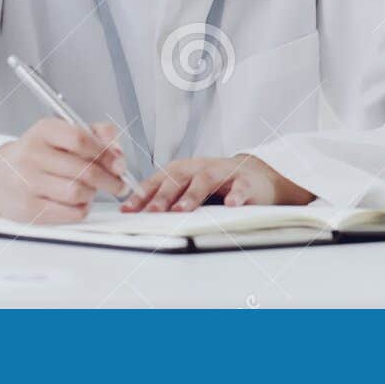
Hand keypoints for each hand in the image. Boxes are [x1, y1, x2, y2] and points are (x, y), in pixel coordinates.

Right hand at [0, 118, 128, 222]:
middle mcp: (32, 155)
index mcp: (44, 131)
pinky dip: (83, 208)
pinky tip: (79, 202)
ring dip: (93, 194)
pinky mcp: (29, 208)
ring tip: (91, 190)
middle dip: (109, 180)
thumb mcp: (62, 134)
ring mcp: (27, 182)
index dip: (106, 153)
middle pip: (84, 170)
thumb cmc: (37, 155)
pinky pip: (70, 212)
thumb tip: (118, 152)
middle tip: (118, 183)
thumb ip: (96, 134)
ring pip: (78, 193)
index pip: (81, 139)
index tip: (119, 163)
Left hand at [120, 154, 314, 211]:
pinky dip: (236, 195)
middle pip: (178, 178)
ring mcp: (223, 172)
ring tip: (182, 210)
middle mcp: (200, 167)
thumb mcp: (190, 188)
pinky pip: (240, 187)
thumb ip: (169, 198)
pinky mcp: (246, 181)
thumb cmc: (216, 185)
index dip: (143, 194)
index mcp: (183, 170)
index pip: (159, 180)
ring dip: (192, 195)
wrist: (255, 176)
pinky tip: (231, 204)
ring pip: (205, 180)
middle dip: (163, 196)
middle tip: (152, 212)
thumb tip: (138, 215)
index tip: (129, 210)